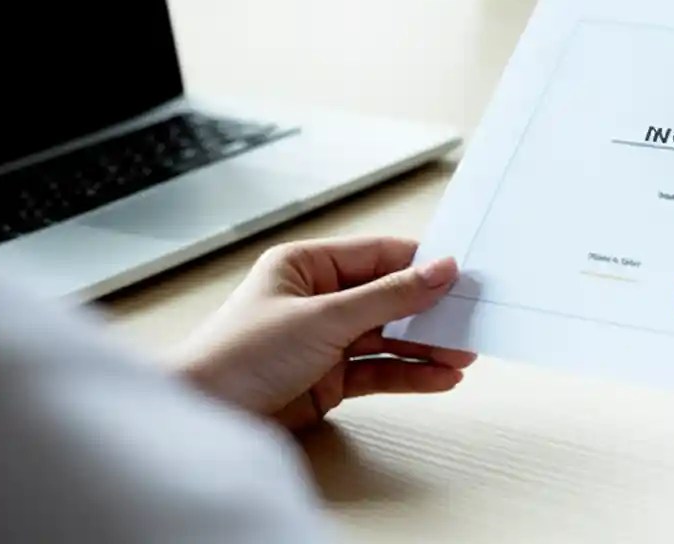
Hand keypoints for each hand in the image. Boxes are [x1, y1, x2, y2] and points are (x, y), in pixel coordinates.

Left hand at [172, 236, 474, 430]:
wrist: (202, 417)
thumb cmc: (237, 356)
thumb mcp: (323, 318)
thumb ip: (388, 296)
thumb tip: (439, 270)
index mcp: (305, 266)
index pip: (378, 256)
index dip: (421, 265)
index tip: (461, 274)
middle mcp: (317, 300)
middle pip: (388, 299)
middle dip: (429, 312)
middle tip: (470, 318)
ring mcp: (323, 341)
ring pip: (388, 339)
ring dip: (426, 348)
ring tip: (463, 355)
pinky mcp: (328, 380)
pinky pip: (379, 372)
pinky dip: (410, 375)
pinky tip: (440, 378)